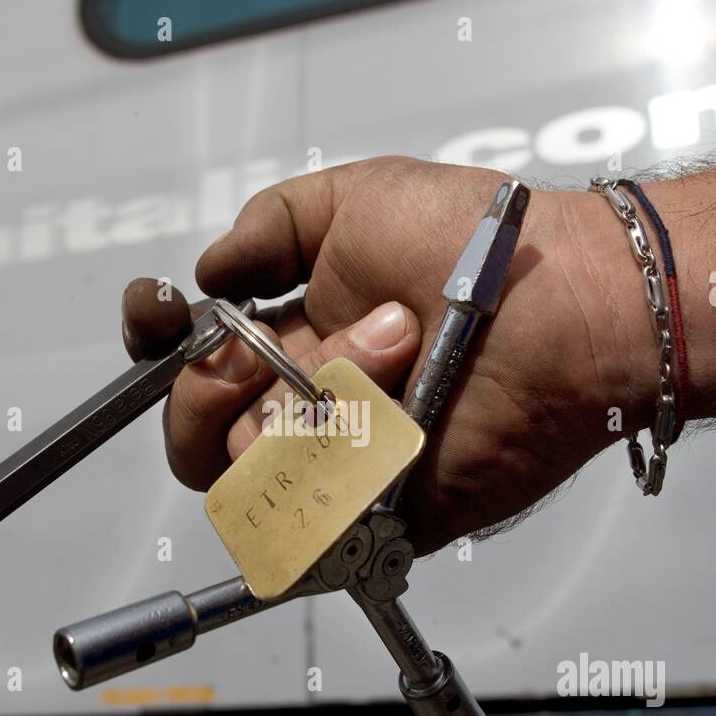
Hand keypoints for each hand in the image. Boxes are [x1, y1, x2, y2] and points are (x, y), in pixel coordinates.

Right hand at [122, 157, 651, 554]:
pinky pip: (305, 516)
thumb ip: (269, 226)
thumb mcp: (356, 200)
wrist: (558, 306)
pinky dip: (332, 460)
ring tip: (393, 347)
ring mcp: (338, 460)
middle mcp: (305, 401)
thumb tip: (209, 268)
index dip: (158, 342)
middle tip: (264, 349)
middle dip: (211, 384)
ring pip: (244, 470)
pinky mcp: (375, 512)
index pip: (190, 361)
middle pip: (195, 431)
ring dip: (306, 402)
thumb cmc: (472, 244)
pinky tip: (388, 407)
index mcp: (294, 334)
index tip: (156, 309)